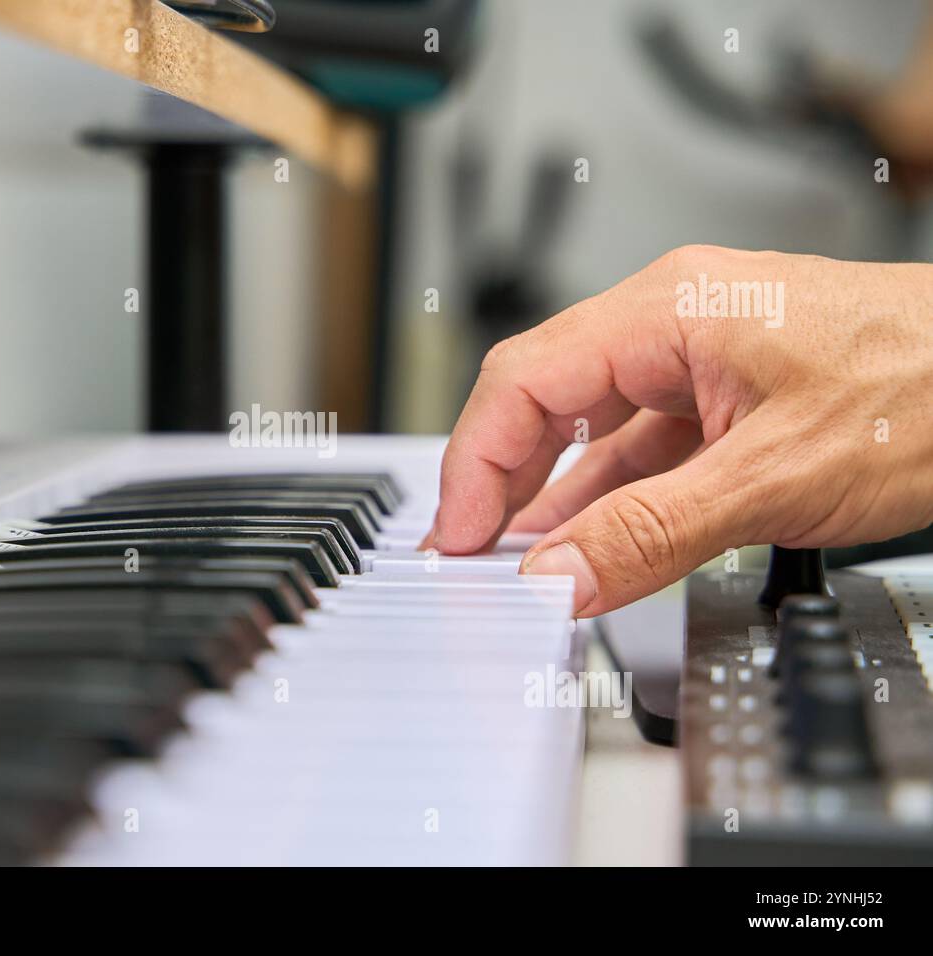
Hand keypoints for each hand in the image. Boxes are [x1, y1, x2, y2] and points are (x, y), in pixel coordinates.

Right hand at [422, 245, 932, 615]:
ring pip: (591, 426)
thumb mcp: (773, 480)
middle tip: (470, 557)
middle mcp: (672, 321)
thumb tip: (555, 578)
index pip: (523, 380)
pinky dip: (606, 494)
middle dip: (500, 480)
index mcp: (667, 311)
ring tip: (515, 562)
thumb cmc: (929, 387)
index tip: (458, 540)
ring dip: (551, 495)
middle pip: (544, 398)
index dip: (475, 464)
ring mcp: (700, 357)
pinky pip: (641, 443)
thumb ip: (649, 534)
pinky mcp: (727, 394)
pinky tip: (583, 538)